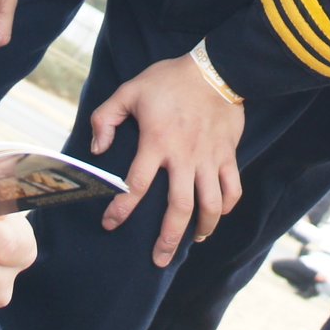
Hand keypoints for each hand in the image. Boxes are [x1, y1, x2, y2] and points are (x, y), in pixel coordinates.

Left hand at [89, 52, 244, 266]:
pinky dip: (227, 205)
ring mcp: (209, 158)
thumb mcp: (129, 90)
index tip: (110, 224)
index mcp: (157, 143)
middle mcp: (184, 157)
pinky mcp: (228, 155)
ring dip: (202, 229)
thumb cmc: (169, 80)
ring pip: (210, 205)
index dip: (121, 209)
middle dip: (168, 240)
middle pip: (179, 209)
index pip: (136, 186)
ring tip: (193, 241)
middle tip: (159, 260)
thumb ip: (106, 118)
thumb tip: (97, 149)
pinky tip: (217, 214)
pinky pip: (232, 188)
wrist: (215, 69)